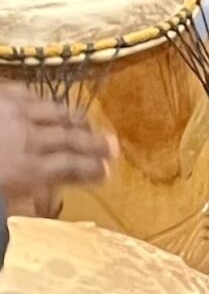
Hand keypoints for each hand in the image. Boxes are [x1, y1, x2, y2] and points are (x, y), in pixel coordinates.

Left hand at [0, 84, 113, 206]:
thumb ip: (28, 196)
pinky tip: (51, 105)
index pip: (72, 166)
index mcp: (26, 169)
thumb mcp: (2, 196)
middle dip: (96, 144)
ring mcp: (16, 112)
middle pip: (72, 139)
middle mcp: (29, 138)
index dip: (92, 170)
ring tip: (89, 124)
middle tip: (113, 148)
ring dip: (78, 119)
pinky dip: (46, 101)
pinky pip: (33, 93)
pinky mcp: (4, 93)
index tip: (106, 174)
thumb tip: (49, 200)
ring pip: (59, 112)